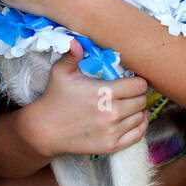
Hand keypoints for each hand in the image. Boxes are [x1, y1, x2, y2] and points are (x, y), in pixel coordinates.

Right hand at [21, 40, 150, 156]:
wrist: (44, 129)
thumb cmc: (54, 98)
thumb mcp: (61, 73)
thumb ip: (72, 55)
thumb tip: (76, 40)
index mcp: (105, 92)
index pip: (139, 85)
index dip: (137, 81)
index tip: (131, 81)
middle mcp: (112, 112)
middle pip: (141, 100)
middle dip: (137, 95)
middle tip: (129, 93)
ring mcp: (112, 131)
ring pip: (140, 116)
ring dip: (137, 110)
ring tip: (129, 105)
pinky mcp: (111, 145)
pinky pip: (137, 135)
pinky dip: (140, 126)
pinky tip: (136, 119)